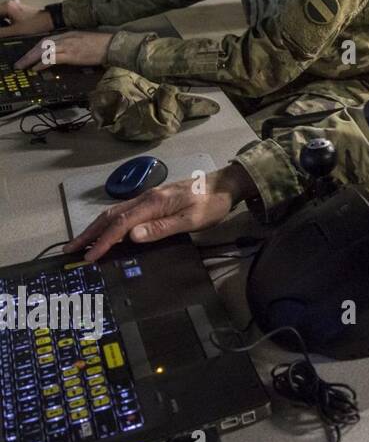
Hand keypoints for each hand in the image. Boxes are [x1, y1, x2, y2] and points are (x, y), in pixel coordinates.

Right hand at [0, 0, 54, 36]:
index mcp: (6, 6)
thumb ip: (1, 33)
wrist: (51, 20)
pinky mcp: (17, 12)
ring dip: (1, 26)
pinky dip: (4, 25)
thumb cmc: (36, 24)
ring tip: (3, 34)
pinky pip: (5, 18)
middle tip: (1, 34)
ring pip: (0, 17)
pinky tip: (6, 32)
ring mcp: (13, 8)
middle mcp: (8, 5)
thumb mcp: (16, 31)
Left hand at [16, 31, 112, 70]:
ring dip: (31, 59)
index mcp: (69, 33)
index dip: (36, 47)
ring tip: (24, 66)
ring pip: (43, 51)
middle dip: (29, 53)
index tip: (30, 54)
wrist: (113, 45)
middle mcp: (66, 38)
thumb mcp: (85, 40)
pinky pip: (52, 58)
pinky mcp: (71, 55)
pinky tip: (37, 68)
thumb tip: (67, 52)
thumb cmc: (103, 44)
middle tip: (21, 62)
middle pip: (42, 44)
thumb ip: (74, 43)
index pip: (47, 40)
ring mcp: (68, 46)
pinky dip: (42, 63)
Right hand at [65, 165, 254, 261]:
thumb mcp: (191, 220)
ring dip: (97, 227)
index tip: (89, 257)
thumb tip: (131, 236)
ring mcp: (150, 197)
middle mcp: (146, 198)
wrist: (226, 184)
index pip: (121, 224)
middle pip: (111, 216)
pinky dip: (111, 222)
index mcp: (153, 203)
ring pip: (116, 212)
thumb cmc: (212, 204)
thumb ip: (162, 228)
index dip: (103, 241)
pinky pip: (125, 211)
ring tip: (82, 242)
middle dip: (90, 233)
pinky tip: (108, 231)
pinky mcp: (155, 200)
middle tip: (70, 249)